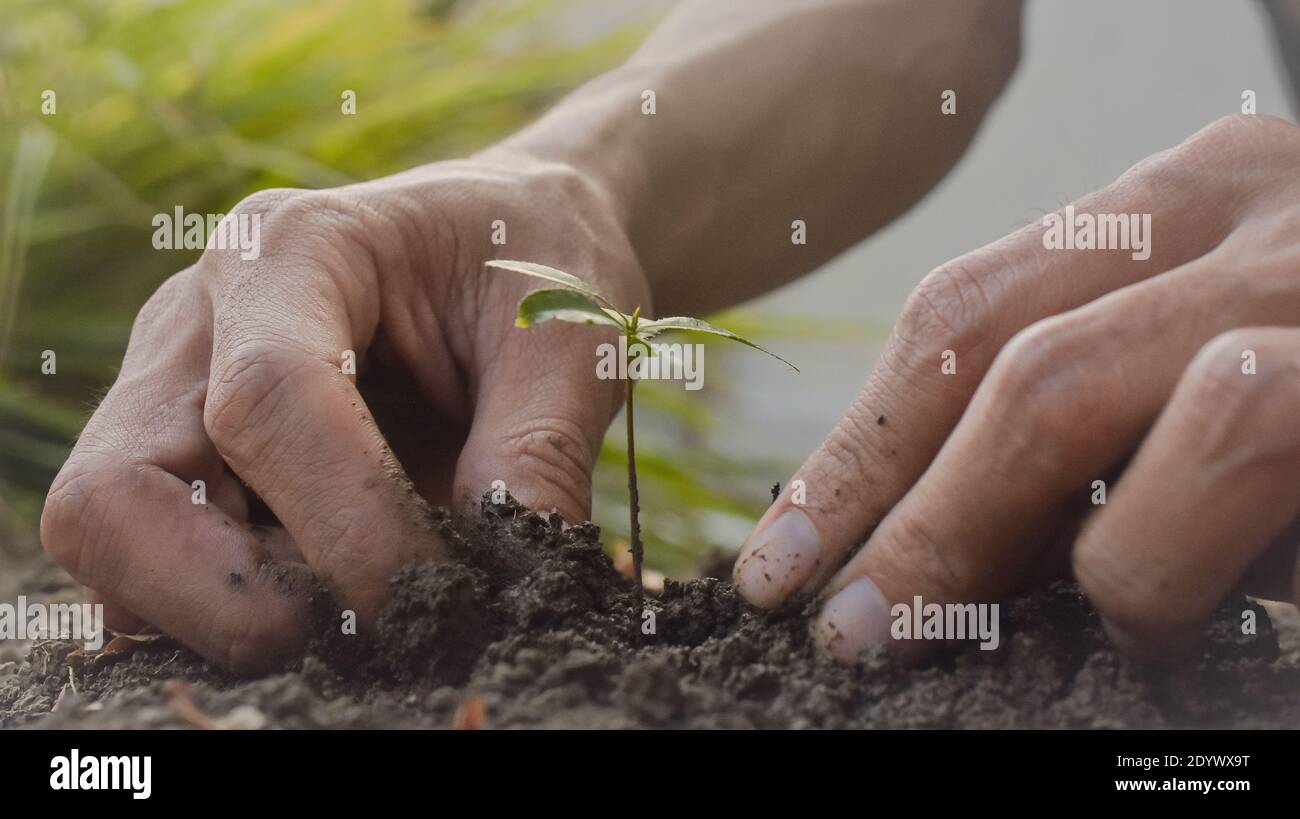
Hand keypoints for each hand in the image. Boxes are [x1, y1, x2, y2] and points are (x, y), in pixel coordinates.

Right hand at [40, 152, 648, 672]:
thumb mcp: (570, 336)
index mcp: (291, 251)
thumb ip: (541, 449)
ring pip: (114, 547)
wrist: (507, 238)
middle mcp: (197, 321)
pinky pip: (152, 570)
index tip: (443, 594)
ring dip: (237, 610)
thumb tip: (510, 581)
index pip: (265, 402)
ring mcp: (169, 393)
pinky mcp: (180, 458)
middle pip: (119, 493)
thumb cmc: (535, 265)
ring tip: (377, 596)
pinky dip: (239, 608)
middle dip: (234, 597)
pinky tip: (343, 592)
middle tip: (376, 620)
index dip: (351, 526)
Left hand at [734, 114, 1299, 661]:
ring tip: (1054, 636)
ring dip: (1071, 565)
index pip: (967, 313)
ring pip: (1144, 414)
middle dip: (913, 518)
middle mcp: (1269, 220)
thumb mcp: (1203, 368)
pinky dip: (1182, 572)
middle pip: (1019, 362)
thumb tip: (926, 540)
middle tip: (847, 632)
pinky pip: (1242, 463)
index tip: (785, 557)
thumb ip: (1090, 417)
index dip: (862, 447)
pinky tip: (1201, 621)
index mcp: (1193, 200)